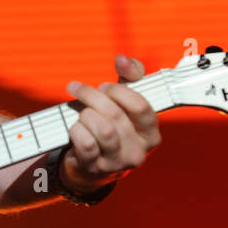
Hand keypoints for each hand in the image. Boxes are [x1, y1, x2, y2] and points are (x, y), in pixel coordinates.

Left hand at [61, 55, 160, 193]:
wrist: (91, 165)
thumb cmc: (111, 127)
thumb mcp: (125, 101)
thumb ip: (130, 76)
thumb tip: (123, 59)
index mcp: (151, 135)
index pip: (141, 106)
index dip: (119, 91)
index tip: (104, 86)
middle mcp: (138, 152)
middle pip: (116, 115)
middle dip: (93, 97)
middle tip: (81, 90)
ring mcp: (117, 163)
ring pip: (102, 129)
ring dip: (86, 114)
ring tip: (81, 112)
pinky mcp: (95, 168)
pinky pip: (85, 143)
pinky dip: (77, 130)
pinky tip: (76, 127)